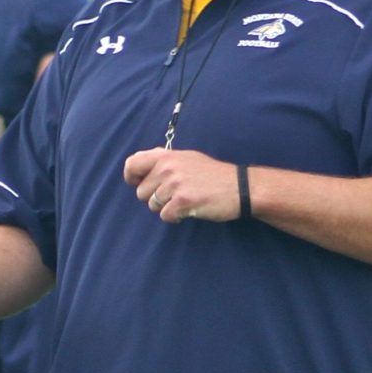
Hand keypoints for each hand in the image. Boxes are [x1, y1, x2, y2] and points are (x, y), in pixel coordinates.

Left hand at [123, 147, 242, 222]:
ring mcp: (174, 184)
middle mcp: (167, 168)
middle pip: (141, 192)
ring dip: (166, 207)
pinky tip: (189, 209)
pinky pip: (165, 216)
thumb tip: (138, 167)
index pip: (132, 164)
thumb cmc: (212, 175)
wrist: (240, 187)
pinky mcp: (182, 201)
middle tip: (175, 195)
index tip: (138, 183)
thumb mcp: (187, 159)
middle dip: (154, 198)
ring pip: (152, 205)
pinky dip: (175, 217)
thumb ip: (163, 162)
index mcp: (166, 156)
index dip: (131, 177)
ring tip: (185, 200)